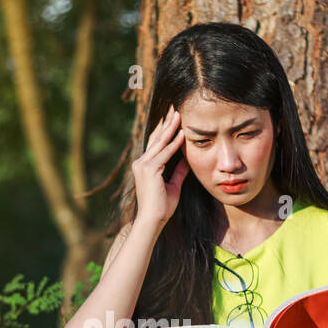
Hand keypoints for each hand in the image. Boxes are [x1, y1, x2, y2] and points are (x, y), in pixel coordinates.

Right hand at [132, 103, 190, 230]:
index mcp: (144, 166)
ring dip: (170, 128)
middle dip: (166, 123)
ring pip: (160, 143)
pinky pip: (165, 153)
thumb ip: (178, 171)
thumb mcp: (173, 185)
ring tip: (178, 114)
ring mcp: (143, 165)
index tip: (171, 118)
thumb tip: (186, 160)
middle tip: (174, 108)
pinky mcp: (149, 170)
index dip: (163, 130)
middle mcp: (141, 162)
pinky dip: (174, 143)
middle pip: (156, 138)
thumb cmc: (161, 207)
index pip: (155, 143)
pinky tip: (182, 133)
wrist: (152, 220)